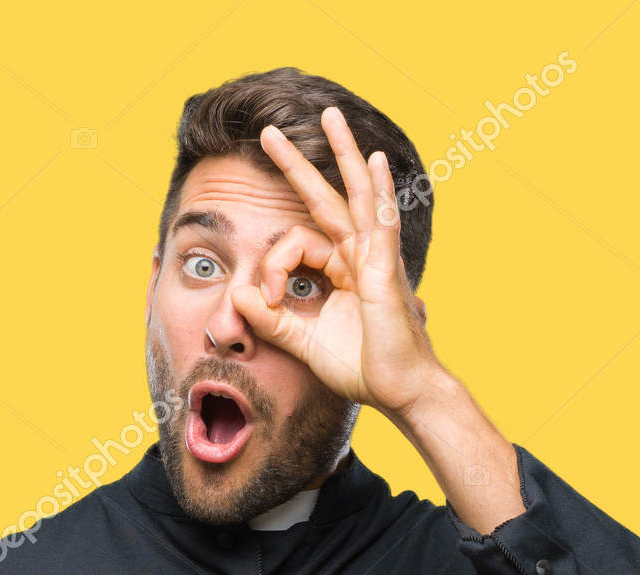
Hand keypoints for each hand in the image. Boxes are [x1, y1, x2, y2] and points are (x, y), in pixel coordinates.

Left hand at [230, 106, 443, 422]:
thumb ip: (271, 321)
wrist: (401, 392)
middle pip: (326, 197)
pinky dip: (380, 192)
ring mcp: (377, 260)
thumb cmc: (362, 368)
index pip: (295, 243)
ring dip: (343, 154)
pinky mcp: (386, 273)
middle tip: (268, 130)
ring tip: (330, 116)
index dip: (269, 266)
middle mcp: (359, 256)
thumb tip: (237, 297)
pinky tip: (374, 162)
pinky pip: (382, 225)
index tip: (263, 300)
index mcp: (341, 270)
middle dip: (298, 163)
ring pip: (357, 196)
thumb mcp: (304, 343)